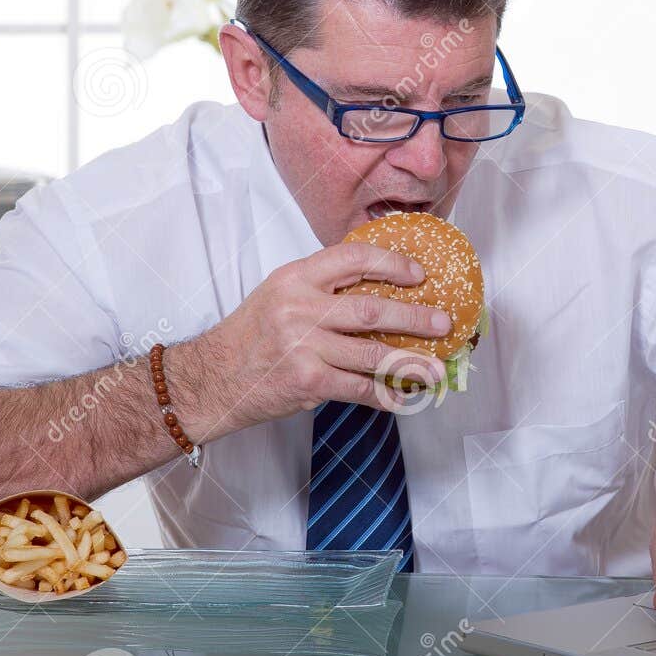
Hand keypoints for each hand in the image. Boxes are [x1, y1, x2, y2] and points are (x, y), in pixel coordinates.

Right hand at [170, 241, 452, 437]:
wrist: (213, 377)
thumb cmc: (251, 335)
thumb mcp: (279, 293)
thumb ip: (321, 286)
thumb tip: (380, 287)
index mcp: (296, 277)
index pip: (353, 258)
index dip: (391, 263)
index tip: (418, 275)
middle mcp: (300, 307)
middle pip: (371, 309)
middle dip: (414, 318)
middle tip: (443, 322)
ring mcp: (303, 345)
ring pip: (371, 353)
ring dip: (410, 362)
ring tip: (435, 368)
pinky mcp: (307, 380)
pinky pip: (358, 387)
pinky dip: (383, 393)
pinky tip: (401, 396)